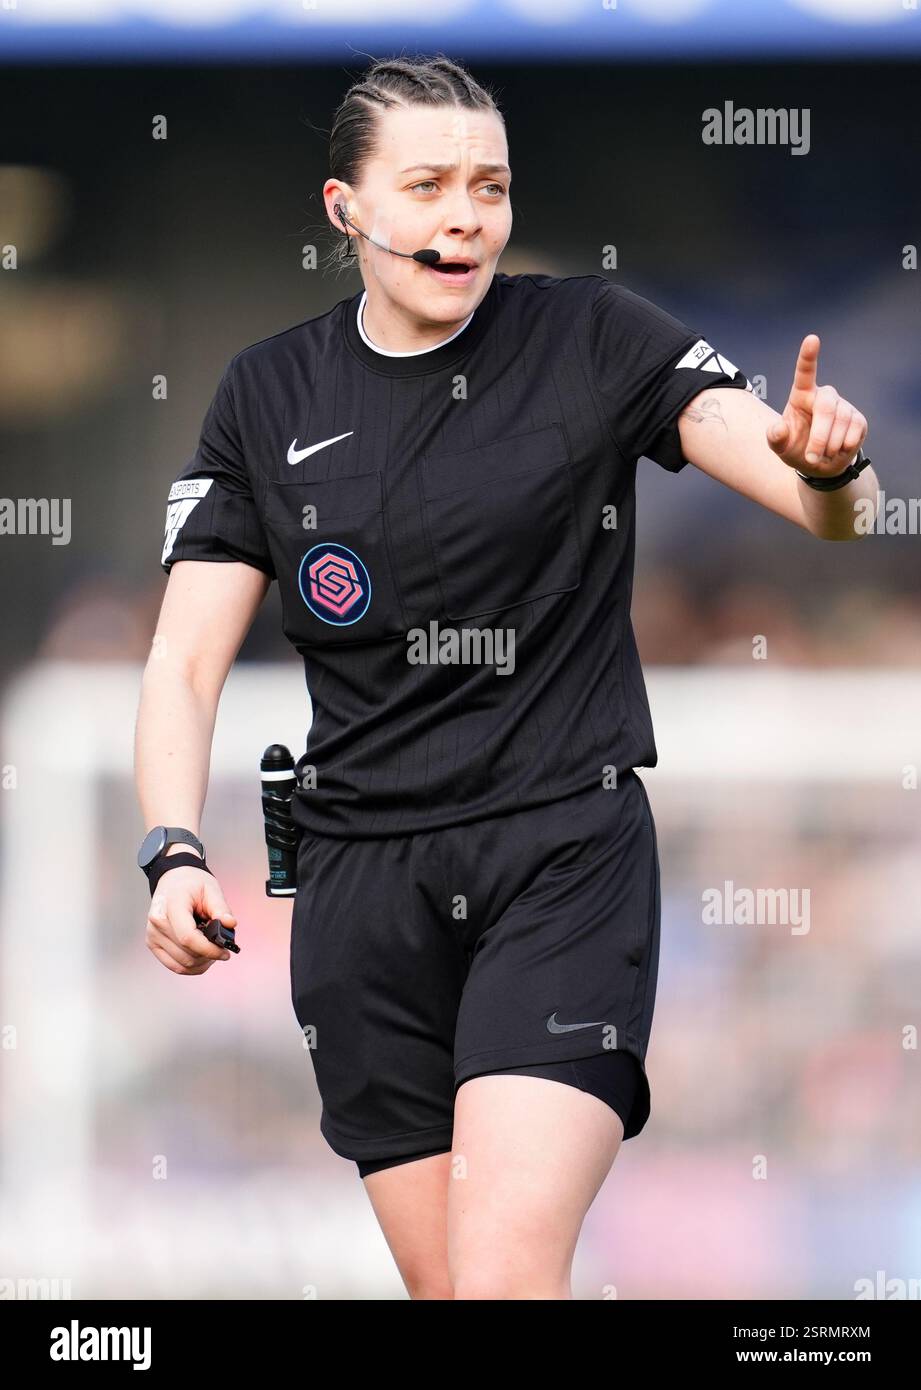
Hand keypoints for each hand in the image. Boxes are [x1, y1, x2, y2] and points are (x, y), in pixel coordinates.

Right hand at [146, 865, 237, 974]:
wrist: (173, 879)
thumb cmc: (191, 883)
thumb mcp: (211, 888)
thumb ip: (221, 909)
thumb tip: (230, 925)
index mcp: (172, 904)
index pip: (188, 937)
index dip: (209, 949)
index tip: (225, 952)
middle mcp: (158, 921)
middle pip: (186, 954)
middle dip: (209, 955)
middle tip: (221, 948)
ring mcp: (152, 934)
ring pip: (182, 964)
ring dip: (201, 963)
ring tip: (211, 950)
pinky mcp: (152, 943)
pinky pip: (174, 966)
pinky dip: (191, 966)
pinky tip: (201, 957)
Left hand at [766, 334, 867, 478]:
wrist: (819, 465)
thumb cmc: (796, 448)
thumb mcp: (780, 447)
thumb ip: (775, 438)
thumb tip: (778, 429)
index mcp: (802, 396)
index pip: (805, 373)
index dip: (808, 356)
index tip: (812, 339)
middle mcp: (824, 396)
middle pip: (826, 407)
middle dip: (820, 436)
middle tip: (811, 458)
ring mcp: (843, 406)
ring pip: (842, 420)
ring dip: (830, 445)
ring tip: (821, 456)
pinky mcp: (858, 419)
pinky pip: (855, 430)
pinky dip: (844, 446)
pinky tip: (837, 450)